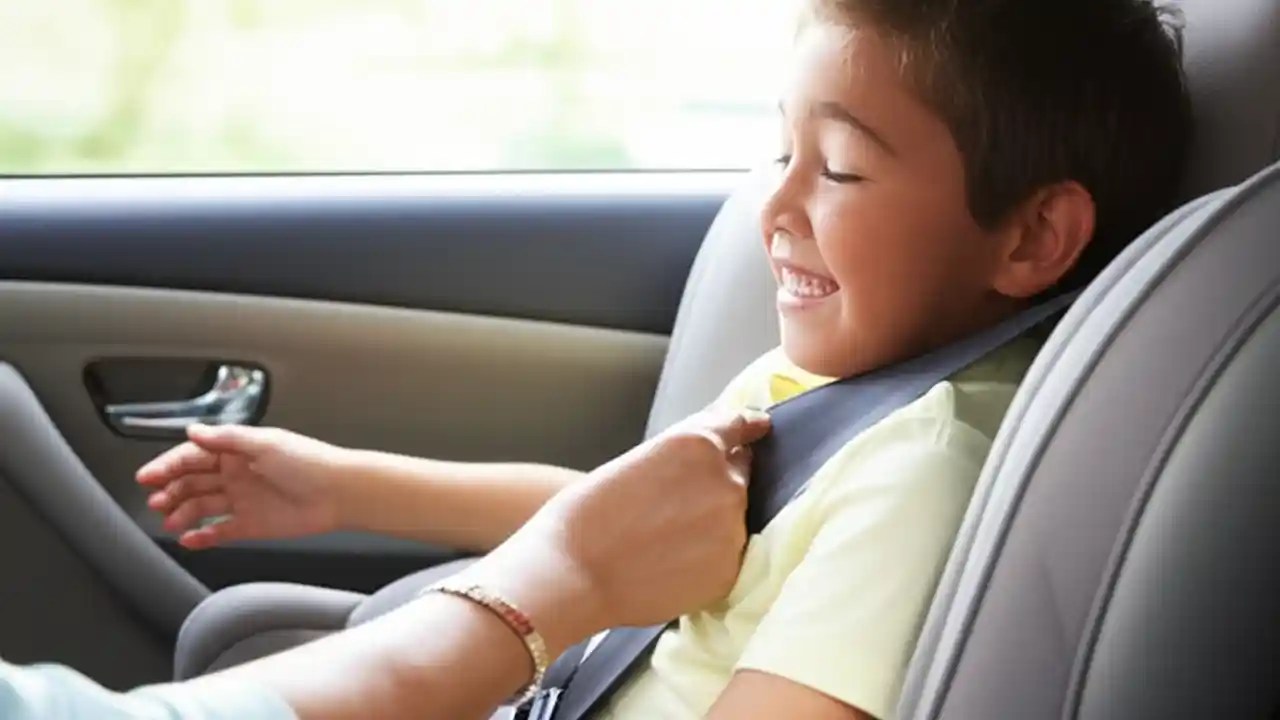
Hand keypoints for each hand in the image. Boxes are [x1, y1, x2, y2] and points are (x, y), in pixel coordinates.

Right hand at [136, 424, 348, 548]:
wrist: (340, 492)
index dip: (168, 466)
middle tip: (155, 501)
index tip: (147, 477)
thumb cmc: (309, 462)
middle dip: (170, 490)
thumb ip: (226, 439)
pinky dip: (202, 536)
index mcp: (238, 451)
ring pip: (201, 507)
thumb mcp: (265, 443)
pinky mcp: (251, 524)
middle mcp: (236, 474)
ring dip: (182, 513)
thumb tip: (193, 430)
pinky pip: (219, 531)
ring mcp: (242, 500)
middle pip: (193, 482)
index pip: (194, 457)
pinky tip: (188, 539)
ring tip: (169, 521)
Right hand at [470, 408, 770, 653]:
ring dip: (713, 522)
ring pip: (733, 518)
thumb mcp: (636, 462)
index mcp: (699, 443)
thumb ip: (680, 455)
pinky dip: (708, 557)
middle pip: (739, 474)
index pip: (740, 426)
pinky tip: (670, 563)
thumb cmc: (587, 514)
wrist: (572, 573)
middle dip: (718, 483)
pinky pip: (727, 556)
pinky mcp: (730, 569)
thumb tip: (707, 457)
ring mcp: (733, 528)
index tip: (759, 428)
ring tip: (666, 540)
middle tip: (679, 505)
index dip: (748, 428)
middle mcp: (726, 480)